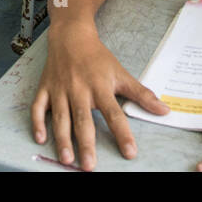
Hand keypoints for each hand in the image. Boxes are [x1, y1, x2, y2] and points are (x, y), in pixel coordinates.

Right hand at [30, 25, 168, 169]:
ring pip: (61, 117)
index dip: (123, 134)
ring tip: (67, 159)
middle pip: (84, 119)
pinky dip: (37, 122)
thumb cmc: (97, 57)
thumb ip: (141, 94)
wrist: (71, 35)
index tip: (130, 152)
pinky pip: (38, 107)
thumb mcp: (121, 73)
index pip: (114, 114)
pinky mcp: (45, 88)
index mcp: (100, 87)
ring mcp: (60, 89)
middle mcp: (79, 89)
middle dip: (86, 144)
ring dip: (62, 139)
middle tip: (89, 166)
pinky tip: (40, 138)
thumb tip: (164, 110)